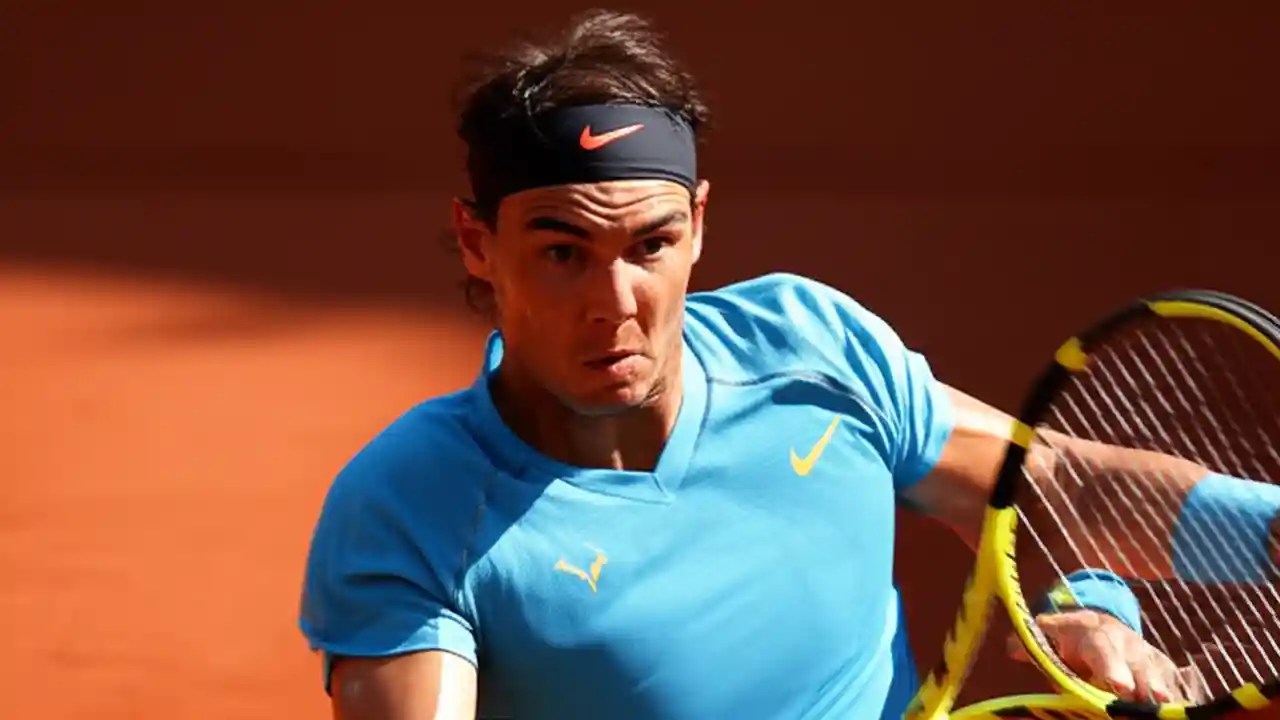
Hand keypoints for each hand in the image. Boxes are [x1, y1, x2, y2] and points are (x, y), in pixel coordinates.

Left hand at [1007, 609, 1206, 704]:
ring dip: (1160, 699)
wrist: (1105, 625)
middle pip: (1140, 672)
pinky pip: (1177, 691)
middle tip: (1140, 704)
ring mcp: (1152, 662)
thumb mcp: (1050, 631)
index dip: (1112, 668)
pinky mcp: (1168, 675)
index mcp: (1099, 636)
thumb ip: (1033, 640)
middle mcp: (1130, 648)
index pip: (1106, 652)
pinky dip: (1175, 702)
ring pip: (1161, 684)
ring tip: (1161, 712)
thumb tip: (1012, 648)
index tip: (1117, 684)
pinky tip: (1173, 713)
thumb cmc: (1072, 635)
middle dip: (1143, 689)